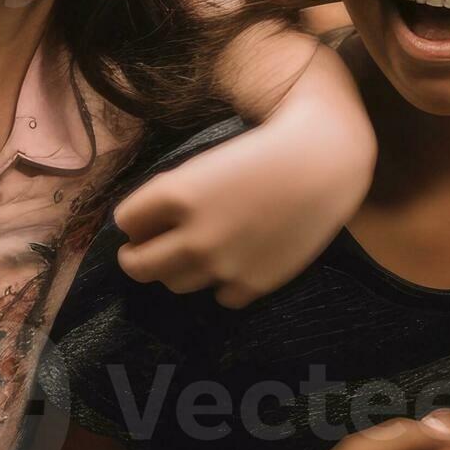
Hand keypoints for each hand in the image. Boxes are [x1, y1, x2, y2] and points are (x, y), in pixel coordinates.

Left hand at [116, 102, 370, 308]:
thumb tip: (139, 231)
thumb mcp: (203, 165)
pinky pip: (219, 297)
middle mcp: (192, 237)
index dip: (132, 220)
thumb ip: (168, 197)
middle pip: (138, 266)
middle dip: (134, 258)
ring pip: (174, 284)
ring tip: (193, 253)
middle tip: (140, 252)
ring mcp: (222, 266)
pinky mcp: (252, 285)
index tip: (142, 220)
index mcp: (174, 195)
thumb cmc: (263, 153)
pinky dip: (222, 283)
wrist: (323, 164)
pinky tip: (234, 263)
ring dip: (176, 270)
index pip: (126, 221)